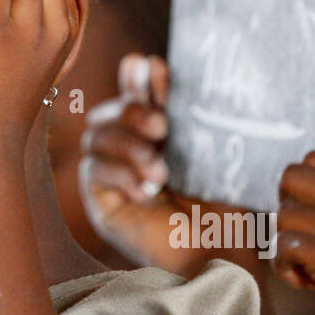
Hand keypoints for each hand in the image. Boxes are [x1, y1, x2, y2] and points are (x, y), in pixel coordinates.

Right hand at [79, 54, 259, 276]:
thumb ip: (179, 109)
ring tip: (160, 170)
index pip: (134, 92)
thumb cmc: (221, 203)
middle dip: (130, 110)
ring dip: (128, 147)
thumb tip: (153, 63)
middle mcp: (129, 147)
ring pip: (95, 137)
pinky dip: (120, 174)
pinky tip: (146, 192)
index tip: (151, 66)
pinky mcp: (101, 201)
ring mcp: (112, 173)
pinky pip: (93, 171)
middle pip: (107, 111)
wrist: (219, 251)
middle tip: (161, 126)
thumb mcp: (204, 148)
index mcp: (156, 130)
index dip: (136, 77)